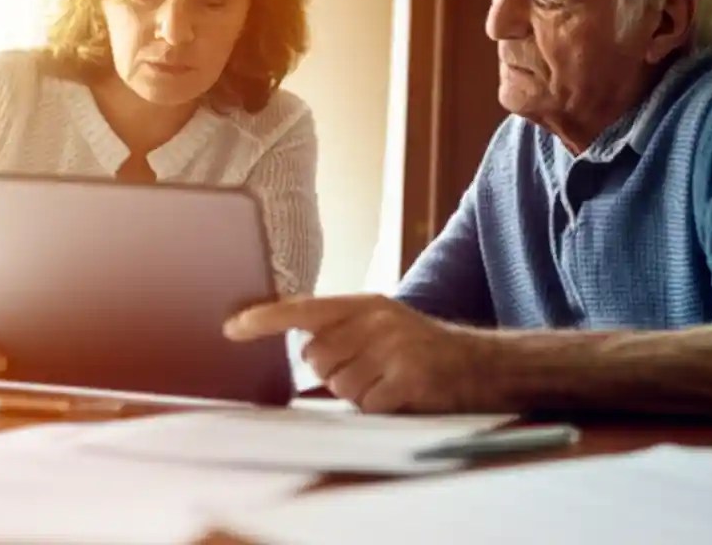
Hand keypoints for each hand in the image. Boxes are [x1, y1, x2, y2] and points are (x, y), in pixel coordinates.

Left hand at [224, 295, 497, 413]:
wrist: (480, 366)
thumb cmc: (421, 350)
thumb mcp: (383, 325)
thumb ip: (343, 331)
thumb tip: (301, 350)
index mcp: (366, 304)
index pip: (304, 309)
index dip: (264, 319)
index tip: (231, 327)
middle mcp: (377, 321)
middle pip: (317, 360)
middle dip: (336, 372)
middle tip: (372, 368)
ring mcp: (393, 349)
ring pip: (341, 386)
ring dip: (361, 394)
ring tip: (390, 380)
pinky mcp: (408, 378)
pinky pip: (368, 406)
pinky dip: (381, 408)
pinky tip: (403, 395)